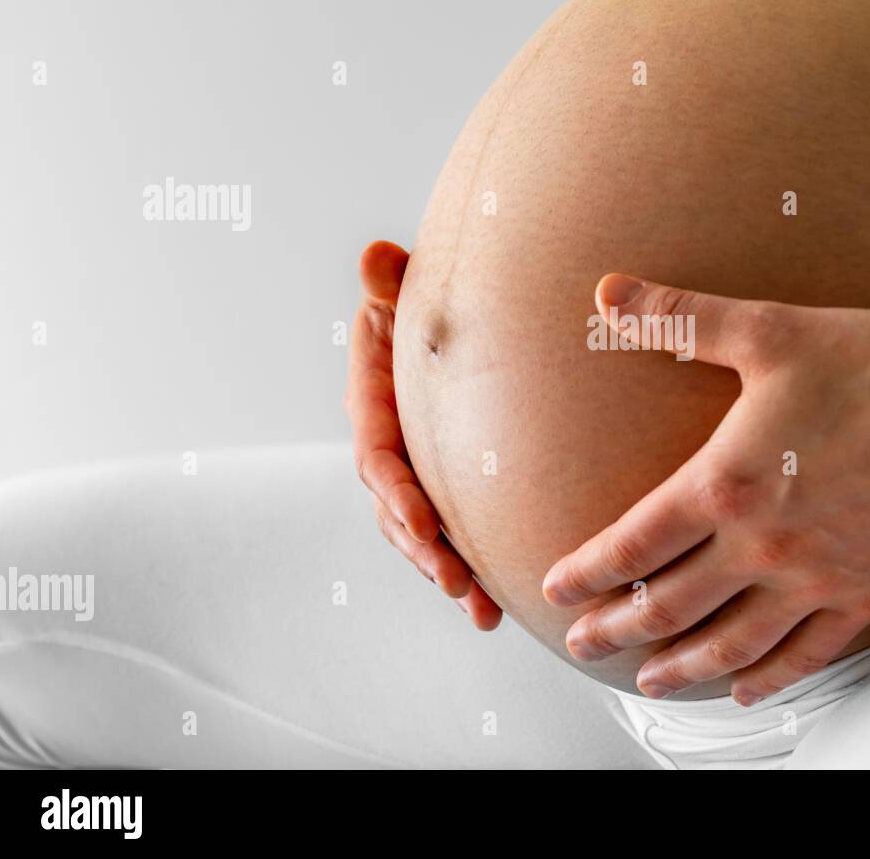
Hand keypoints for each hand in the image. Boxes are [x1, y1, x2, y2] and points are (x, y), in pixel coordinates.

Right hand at [346, 240, 501, 629]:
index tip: (424, 523)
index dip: (397, 492)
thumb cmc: (426, 302)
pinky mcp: (447, 488)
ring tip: (481, 613)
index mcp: (373, 402)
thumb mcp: (407, 289)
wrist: (455, 322)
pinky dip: (472, 573)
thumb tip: (375, 257)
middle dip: (424, 551)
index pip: (377, 455)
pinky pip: (453, 537)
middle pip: (397, 511)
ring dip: (449, 574)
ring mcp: (417, 472)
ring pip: (424, 536)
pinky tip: (496, 608)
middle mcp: (389, 445)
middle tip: (455, 582)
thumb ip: (391, 280)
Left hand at [542, 273, 869, 702]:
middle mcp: (763, 545)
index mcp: (727, 485)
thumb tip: (609, 291)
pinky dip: (769, 677)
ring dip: (681, 666)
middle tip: (583, 643)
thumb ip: (679, 317)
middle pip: (668, 606)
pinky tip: (746, 688)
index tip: (558, 590)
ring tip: (648, 680)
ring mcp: (815, 579)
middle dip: (615, 629)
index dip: (586, 573)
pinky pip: (807, 654)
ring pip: (730, 643)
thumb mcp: (768, 330)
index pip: (633, 545)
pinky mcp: (865, 594)